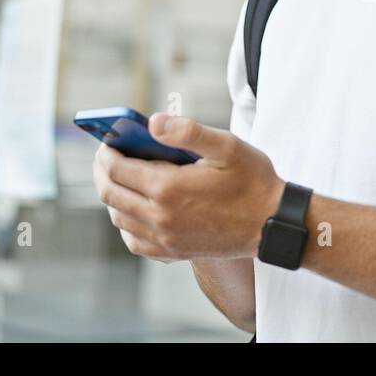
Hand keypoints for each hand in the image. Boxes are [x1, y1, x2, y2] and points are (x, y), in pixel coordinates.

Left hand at [91, 112, 284, 261]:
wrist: (273, 224)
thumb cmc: (253, 181)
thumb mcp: (226, 146)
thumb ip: (187, 131)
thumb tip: (152, 122)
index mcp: (168, 188)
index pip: (117, 170)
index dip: (106, 153)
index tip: (107, 141)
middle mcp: (160, 217)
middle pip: (110, 194)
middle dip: (103, 172)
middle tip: (106, 156)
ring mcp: (165, 239)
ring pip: (118, 218)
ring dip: (113, 196)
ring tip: (120, 178)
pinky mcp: (172, 252)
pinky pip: (134, 241)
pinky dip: (126, 223)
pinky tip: (134, 209)